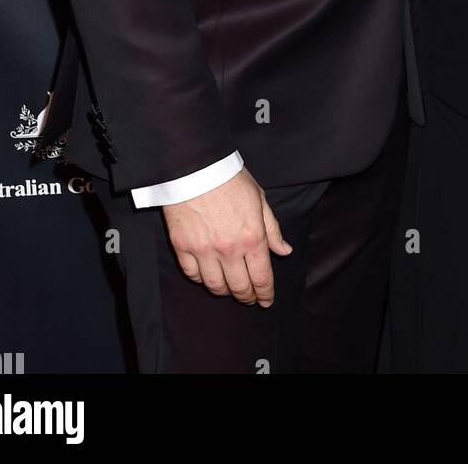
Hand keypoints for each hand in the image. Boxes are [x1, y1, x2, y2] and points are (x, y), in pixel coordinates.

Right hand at [162, 167, 291, 305]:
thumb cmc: (231, 179)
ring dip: (225, 291)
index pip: (262, 277)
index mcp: (252, 237)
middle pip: (239, 287)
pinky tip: (207, 276)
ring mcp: (204, 250)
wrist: (197, 167)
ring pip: (215, 286)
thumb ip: (272, 229)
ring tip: (230, 289)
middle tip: (250, 298)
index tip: (266, 301)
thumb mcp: (260, 200)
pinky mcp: (183, 247)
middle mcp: (229, 249)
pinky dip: (201, 279)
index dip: (265, 293)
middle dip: (247, 297)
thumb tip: (285, 251)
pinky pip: (192, 275)